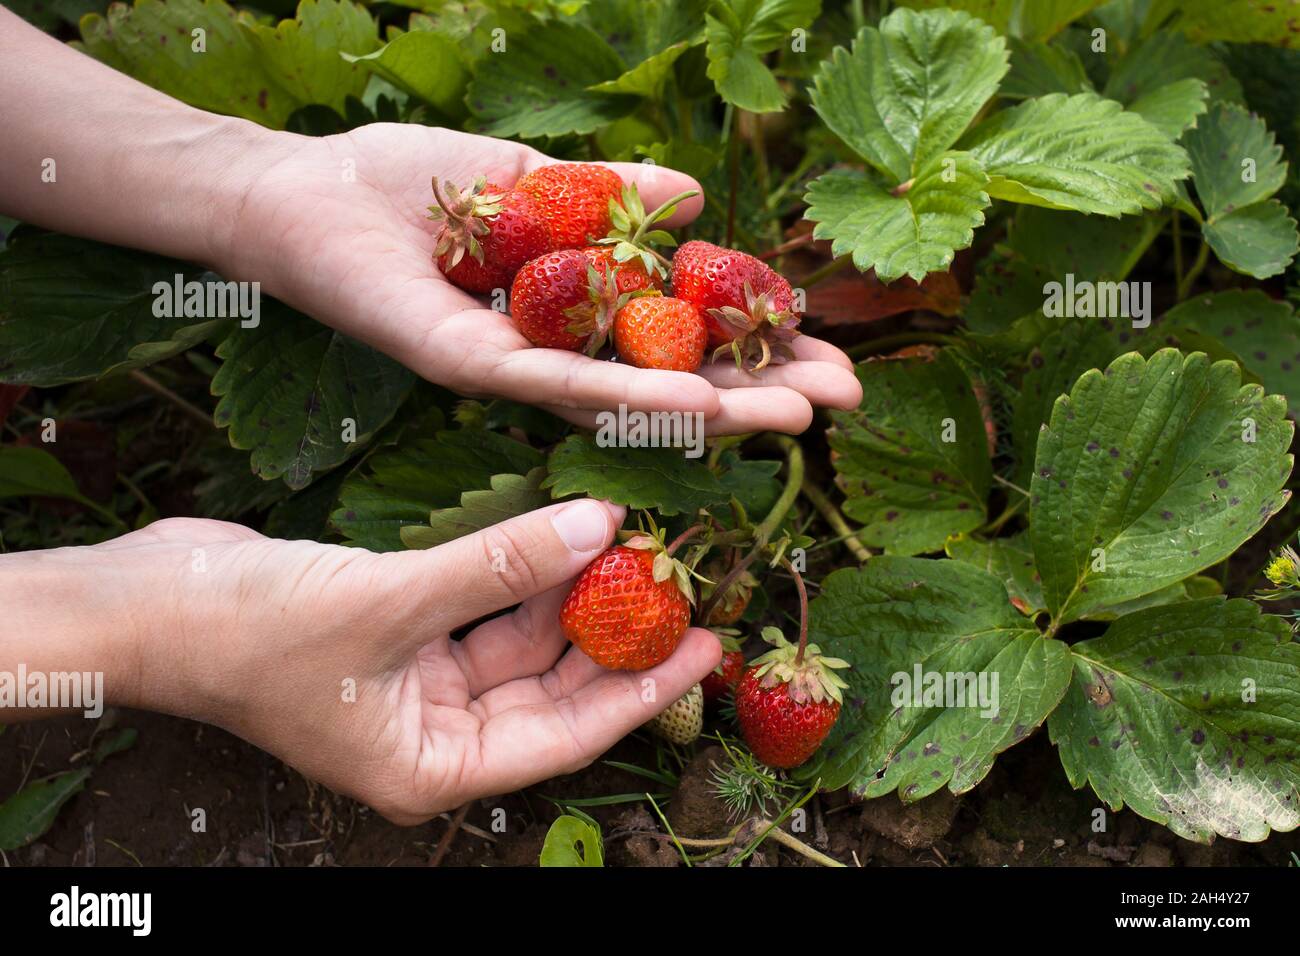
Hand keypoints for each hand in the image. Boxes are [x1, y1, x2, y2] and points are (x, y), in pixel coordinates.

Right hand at [3, 503, 718, 822]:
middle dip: (613, 638)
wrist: (146, 603)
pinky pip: (481, 605)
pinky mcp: (399, 630)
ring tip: (636, 550)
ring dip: (568, 595)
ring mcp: (415, 681)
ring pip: (518, 640)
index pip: (565, 734)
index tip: (705, 650)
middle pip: (550, 687)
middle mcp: (431, 732)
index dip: (641, 692)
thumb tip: (601, 530)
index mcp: (432, 765)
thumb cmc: (252, 633)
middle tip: (683, 591)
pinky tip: (563, 532)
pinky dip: (519, 571)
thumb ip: (501, 568)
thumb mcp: (392, 603)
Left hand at [218, 124, 861, 433]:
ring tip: (797, 413)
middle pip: (669, 382)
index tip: (828, 344)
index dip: (755, 342)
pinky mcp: (466, 367)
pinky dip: (626, 391)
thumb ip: (611, 200)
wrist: (298, 191)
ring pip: (626, 399)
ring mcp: (511, 369)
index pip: (681, 334)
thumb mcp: (531, 182)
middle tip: (842, 400)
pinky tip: (694, 400)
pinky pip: (556, 382)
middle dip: (757, 391)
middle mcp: (551, 352)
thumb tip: (698, 201)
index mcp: (573, 309)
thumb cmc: (406, 185)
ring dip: (714, 409)